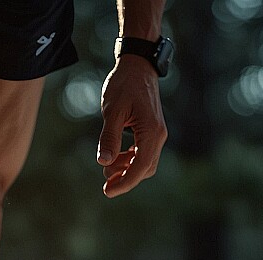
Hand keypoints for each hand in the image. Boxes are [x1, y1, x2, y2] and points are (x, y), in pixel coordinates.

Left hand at [97, 54, 167, 197]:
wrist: (138, 64)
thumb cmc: (124, 84)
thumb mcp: (112, 111)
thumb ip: (109, 138)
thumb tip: (104, 162)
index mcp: (151, 132)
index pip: (140, 167)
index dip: (124, 183)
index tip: (108, 191)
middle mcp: (158, 136)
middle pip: (144, 169)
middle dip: (125, 179)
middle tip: (104, 182)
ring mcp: (157, 134)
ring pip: (144, 164)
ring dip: (126, 170)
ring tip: (107, 166)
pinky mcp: (152, 132)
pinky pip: (143, 154)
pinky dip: (130, 160)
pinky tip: (116, 156)